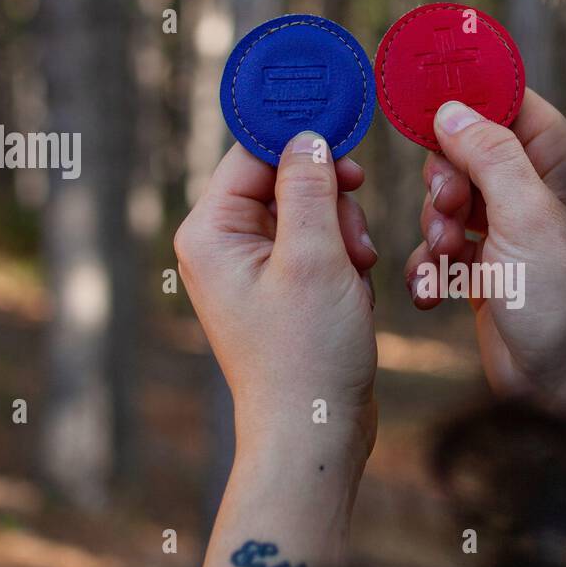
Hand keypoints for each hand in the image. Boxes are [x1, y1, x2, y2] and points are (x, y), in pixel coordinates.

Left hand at [174, 133, 378, 460]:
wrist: (313, 430)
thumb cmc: (306, 354)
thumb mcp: (315, 258)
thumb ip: (310, 187)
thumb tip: (308, 136)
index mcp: (210, 231)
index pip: (252, 152)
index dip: (301, 142)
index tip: (346, 138)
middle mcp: (221, 246)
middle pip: (284, 180)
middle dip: (331, 202)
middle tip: (352, 240)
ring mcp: (250, 270)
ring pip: (308, 212)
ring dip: (343, 234)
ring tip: (355, 275)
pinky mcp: (278, 290)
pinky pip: (316, 247)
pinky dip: (342, 261)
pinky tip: (352, 293)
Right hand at [403, 89, 565, 427]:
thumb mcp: (527, 217)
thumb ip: (489, 155)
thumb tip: (452, 109)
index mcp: (563, 165)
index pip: (512, 105)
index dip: (467, 100)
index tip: (422, 103)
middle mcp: (539, 192)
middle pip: (469, 152)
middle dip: (444, 180)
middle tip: (448, 209)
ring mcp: (512, 232)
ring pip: (450, 201)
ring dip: (434, 228)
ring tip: (446, 257)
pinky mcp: (488, 270)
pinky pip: (443, 250)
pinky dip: (431, 267)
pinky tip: (432, 292)